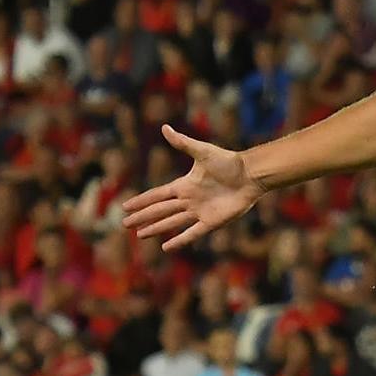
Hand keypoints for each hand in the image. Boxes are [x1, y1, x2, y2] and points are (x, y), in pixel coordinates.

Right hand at [122, 125, 263, 250]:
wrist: (250, 175)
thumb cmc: (228, 162)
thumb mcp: (202, 151)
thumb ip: (183, 143)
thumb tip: (165, 128)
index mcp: (184, 185)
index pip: (157, 195)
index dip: (142, 200)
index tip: (126, 206)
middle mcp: (189, 200)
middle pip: (160, 210)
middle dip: (143, 217)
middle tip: (125, 224)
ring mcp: (199, 212)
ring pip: (171, 222)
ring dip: (156, 228)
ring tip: (140, 235)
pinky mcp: (212, 222)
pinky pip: (192, 233)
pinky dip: (179, 240)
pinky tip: (166, 248)